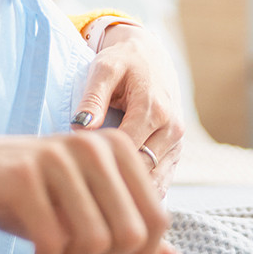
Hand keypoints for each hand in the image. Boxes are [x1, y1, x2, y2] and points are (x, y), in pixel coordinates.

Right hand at [0, 126, 186, 253]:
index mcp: (116, 148)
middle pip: (131, 233)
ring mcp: (57, 157)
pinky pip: (54, 241)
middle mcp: (92, 144)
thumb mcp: (82, 217)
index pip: (157, 220)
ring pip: (96, 240)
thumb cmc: (22, 196)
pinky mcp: (21, 176)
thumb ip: (132, 240)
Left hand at [70, 22, 187, 191]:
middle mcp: (172, 129)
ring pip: (154, 183)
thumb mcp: (104, 69)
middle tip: (81, 190)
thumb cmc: (124, 61)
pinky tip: (116, 196)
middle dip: (113, 181)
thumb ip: (92, 99)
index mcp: (154, 110)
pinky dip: (140, 192)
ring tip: (97, 197)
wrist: (151, 56)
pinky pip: (161, 182)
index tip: (75, 171)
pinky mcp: (176, 153)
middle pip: (141, 171)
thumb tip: (79, 128)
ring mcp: (177, 144)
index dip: (99, 163)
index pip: (125, 151)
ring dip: (128, 192)